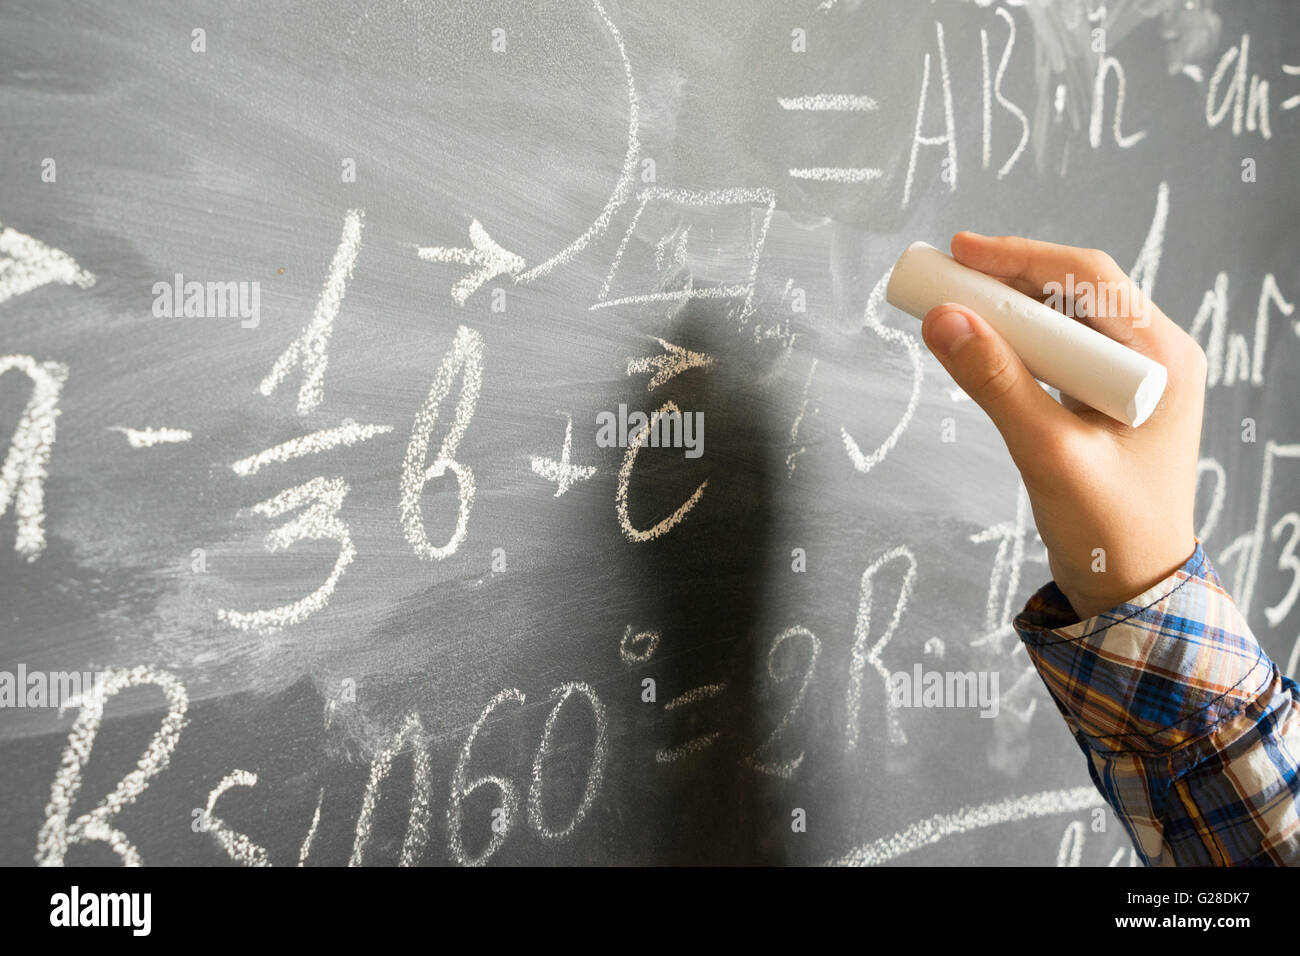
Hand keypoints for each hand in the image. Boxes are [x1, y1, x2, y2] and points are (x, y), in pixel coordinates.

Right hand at [920, 232, 1207, 620]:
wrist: (1134, 590)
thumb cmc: (1108, 530)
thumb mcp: (1047, 452)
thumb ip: (995, 382)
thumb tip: (942, 319)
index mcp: (1162, 356)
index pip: (1087, 277)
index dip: (1018, 258)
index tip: (958, 253)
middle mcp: (1157, 355)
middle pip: (1076, 288)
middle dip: (1007, 277)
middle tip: (944, 274)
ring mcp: (1135, 376)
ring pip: (1065, 317)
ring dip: (1009, 308)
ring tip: (954, 304)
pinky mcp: (1111, 398)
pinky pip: (1062, 350)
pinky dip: (1019, 341)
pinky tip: (983, 344)